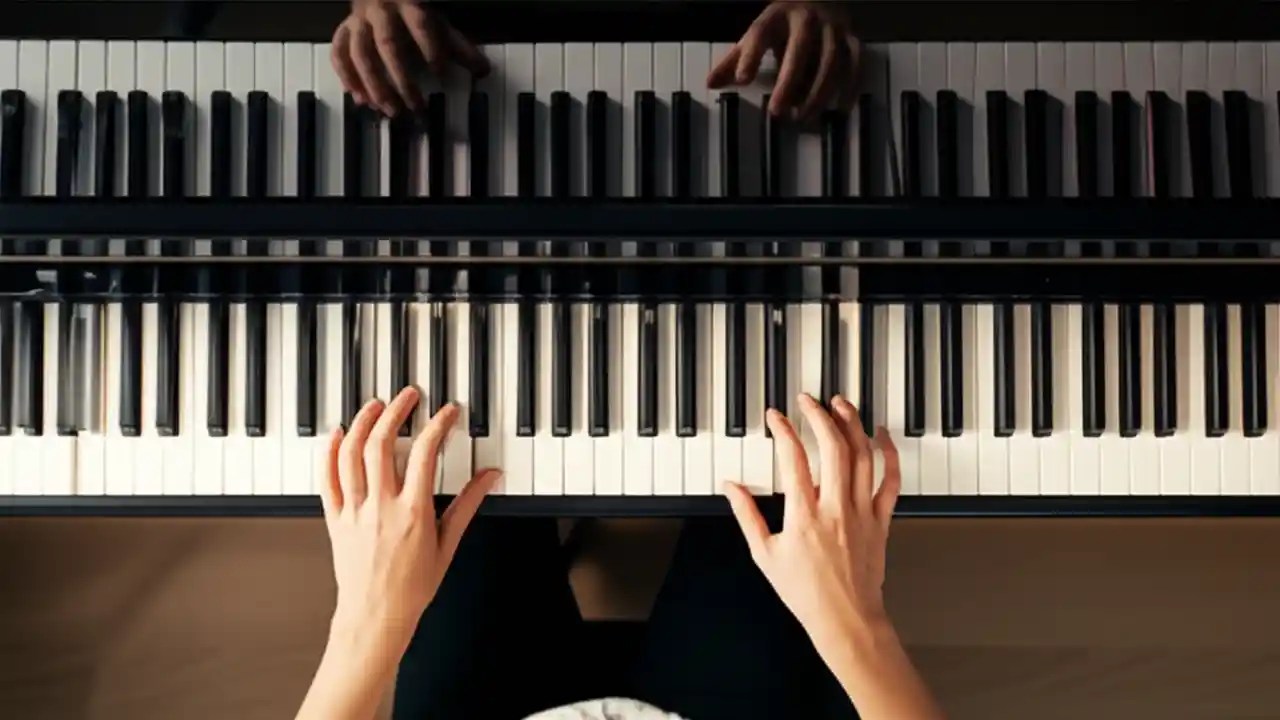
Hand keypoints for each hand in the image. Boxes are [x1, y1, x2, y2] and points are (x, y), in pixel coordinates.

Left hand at [320, 387, 499, 642]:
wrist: (376, 616)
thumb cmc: (412, 588)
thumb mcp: (448, 544)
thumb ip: (468, 505)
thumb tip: (490, 478)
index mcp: (412, 512)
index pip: (425, 454)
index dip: (437, 425)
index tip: (446, 412)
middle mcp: (381, 507)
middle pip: (381, 444)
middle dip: (395, 412)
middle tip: (408, 396)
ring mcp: (354, 511)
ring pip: (351, 455)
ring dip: (362, 423)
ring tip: (375, 406)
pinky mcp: (335, 519)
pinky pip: (327, 479)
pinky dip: (330, 451)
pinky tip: (337, 433)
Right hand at [331, 0, 488, 116]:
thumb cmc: (411, 14)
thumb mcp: (438, 25)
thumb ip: (459, 48)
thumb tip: (483, 70)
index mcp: (409, 4)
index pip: (421, 24)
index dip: (430, 48)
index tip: (440, 73)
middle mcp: (381, 11)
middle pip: (388, 44)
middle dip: (401, 77)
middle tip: (414, 105)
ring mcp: (360, 22)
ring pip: (361, 53)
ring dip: (374, 84)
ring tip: (387, 109)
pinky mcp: (344, 32)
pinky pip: (339, 54)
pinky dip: (347, 77)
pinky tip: (358, 98)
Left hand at [708, 1, 859, 120]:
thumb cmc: (783, 23)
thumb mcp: (757, 35)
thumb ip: (735, 60)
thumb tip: (710, 83)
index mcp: (776, 16)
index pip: (760, 34)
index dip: (751, 55)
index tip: (741, 78)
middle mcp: (806, 18)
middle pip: (799, 49)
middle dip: (788, 82)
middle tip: (777, 111)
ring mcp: (832, 27)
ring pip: (830, 60)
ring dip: (817, 91)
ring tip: (803, 116)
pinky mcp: (852, 37)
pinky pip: (856, 62)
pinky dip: (851, 85)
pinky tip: (840, 108)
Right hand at [724, 394, 899, 651]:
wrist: (846, 618)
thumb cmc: (806, 593)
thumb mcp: (764, 554)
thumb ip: (747, 515)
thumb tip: (731, 487)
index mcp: (804, 515)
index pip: (793, 458)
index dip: (783, 430)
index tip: (776, 417)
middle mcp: (835, 508)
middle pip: (833, 447)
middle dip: (819, 415)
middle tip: (809, 400)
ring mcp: (862, 511)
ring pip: (863, 456)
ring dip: (852, 424)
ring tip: (841, 405)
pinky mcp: (880, 519)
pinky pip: (891, 480)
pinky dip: (888, 454)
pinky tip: (881, 436)